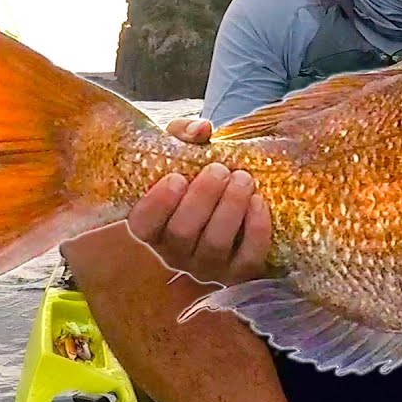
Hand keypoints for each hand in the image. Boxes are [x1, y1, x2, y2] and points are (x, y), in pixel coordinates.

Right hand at [125, 118, 272, 285]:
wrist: (225, 197)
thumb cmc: (194, 175)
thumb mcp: (180, 151)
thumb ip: (182, 134)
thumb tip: (202, 129)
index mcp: (151, 228)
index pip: (142, 226)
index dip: (158, 204)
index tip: (176, 177)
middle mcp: (174, 254)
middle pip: (182, 234)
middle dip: (203, 198)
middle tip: (220, 170)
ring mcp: (207, 268)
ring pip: (215, 245)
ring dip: (230, 208)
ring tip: (242, 178)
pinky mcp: (239, 272)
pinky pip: (248, 258)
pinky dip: (255, 230)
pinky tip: (258, 201)